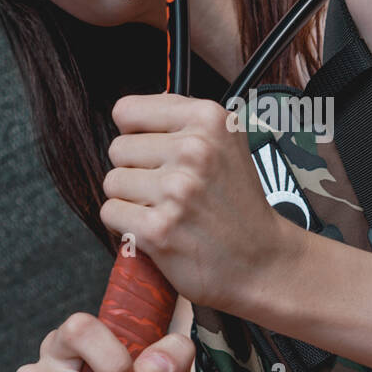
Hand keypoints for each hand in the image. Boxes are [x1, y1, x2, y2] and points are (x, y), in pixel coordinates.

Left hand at [99, 93, 296, 309]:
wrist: (261, 260)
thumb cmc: (237, 205)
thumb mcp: (226, 142)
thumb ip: (180, 121)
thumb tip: (127, 114)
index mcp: (209, 120)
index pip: (127, 111)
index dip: (136, 134)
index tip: (155, 151)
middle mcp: (194, 150)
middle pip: (118, 148)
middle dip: (136, 170)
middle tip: (169, 189)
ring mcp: (176, 190)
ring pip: (112, 182)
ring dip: (131, 200)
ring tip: (165, 209)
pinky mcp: (158, 229)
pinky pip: (110, 213)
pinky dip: (126, 226)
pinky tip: (157, 228)